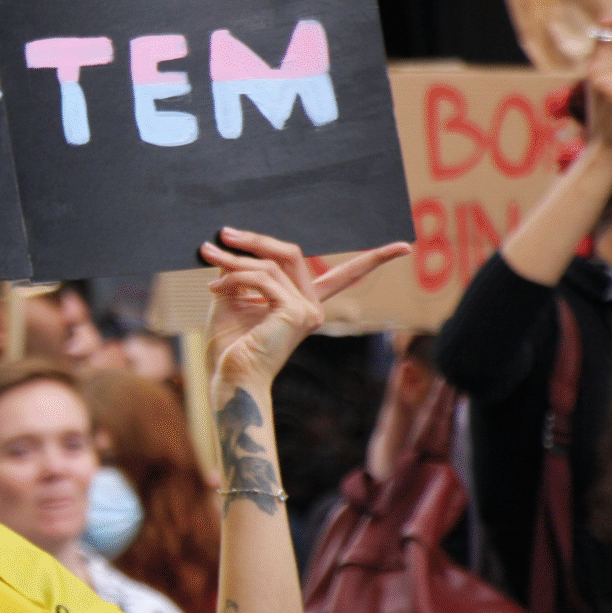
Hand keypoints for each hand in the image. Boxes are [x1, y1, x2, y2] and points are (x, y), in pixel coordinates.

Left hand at [199, 228, 407, 396]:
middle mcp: (312, 306)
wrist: (229, 378)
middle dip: (258, 240)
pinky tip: (215, 289)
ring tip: (208, 260)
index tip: (404, 247)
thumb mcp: (232, 297)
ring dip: (234, 260)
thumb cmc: (229, 344)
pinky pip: (262, 278)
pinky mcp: (295, 313)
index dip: (374, 259)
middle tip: (224, 234)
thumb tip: (231, 242)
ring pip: (271, 264)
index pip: (346, 276)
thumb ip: (239, 271)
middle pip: (294, 253)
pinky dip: (234, 278)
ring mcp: (308, 311)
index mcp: (304, 303)